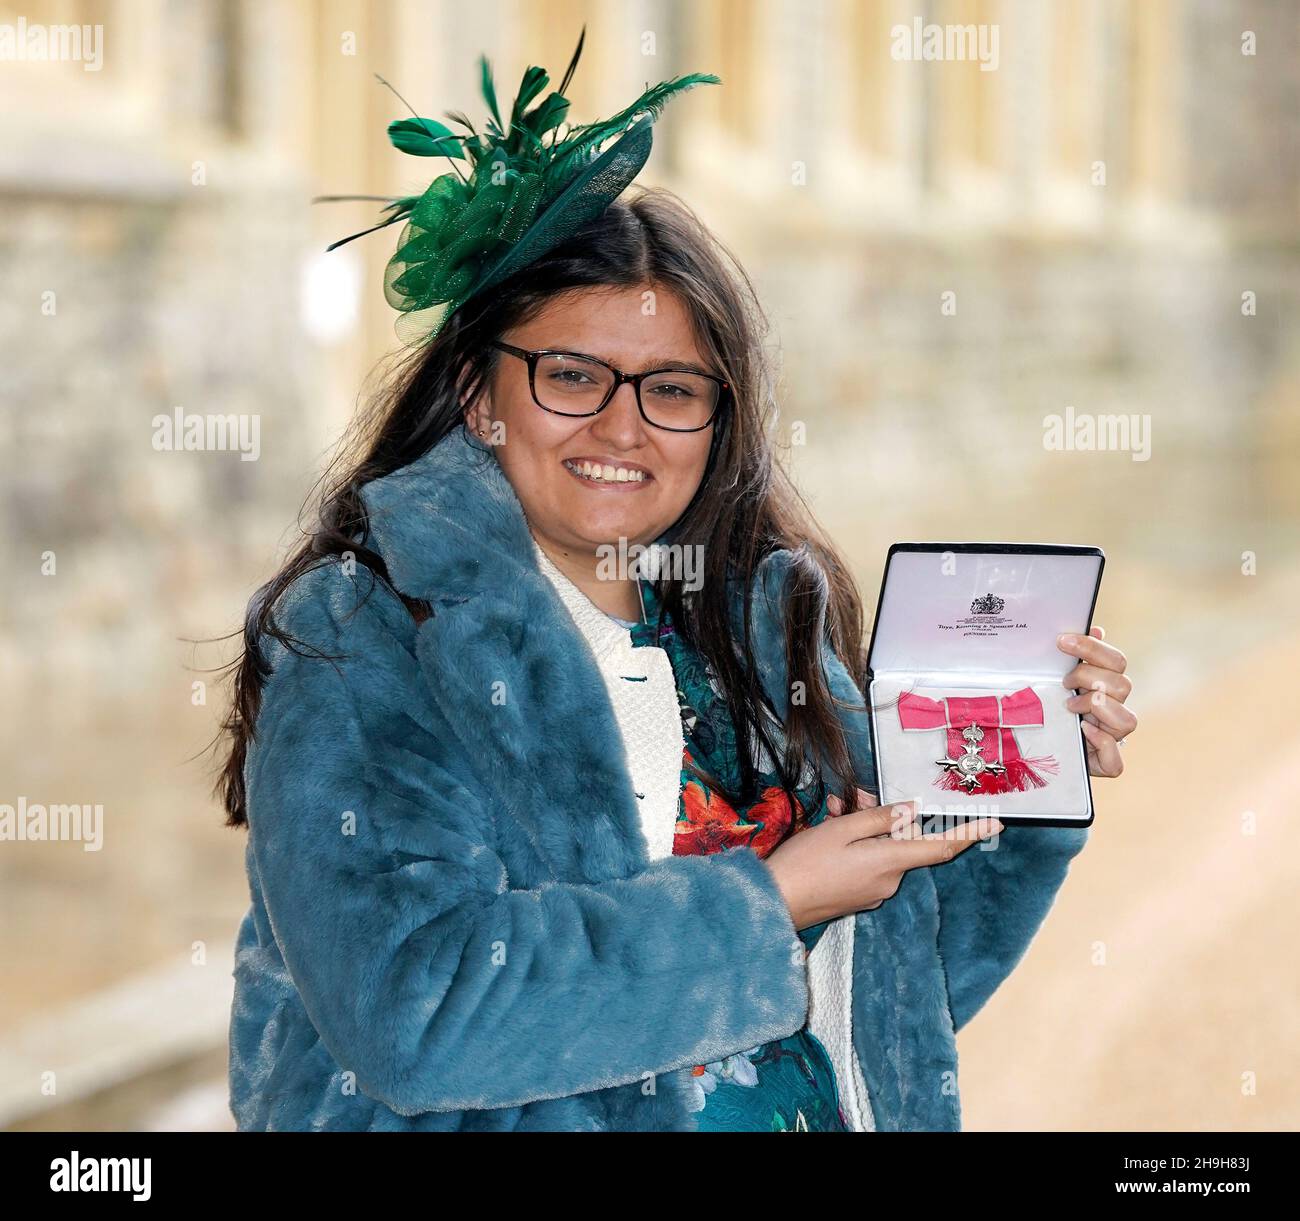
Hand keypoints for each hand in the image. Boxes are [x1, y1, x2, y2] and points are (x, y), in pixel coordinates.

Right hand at [764, 788, 1002, 930]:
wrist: (774, 904)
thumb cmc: (804, 864)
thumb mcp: (840, 830)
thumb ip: (878, 819)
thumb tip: (910, 812)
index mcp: (889, 863)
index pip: (940, 847)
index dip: (969, 834)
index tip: (994, 823)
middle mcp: (889, 881)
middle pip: (900, 840)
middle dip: (881, 816)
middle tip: (848, 797)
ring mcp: (874, 892)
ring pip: (881, 849)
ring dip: (861, 828)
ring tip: (831, 810)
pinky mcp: (859, 897)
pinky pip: (867, 863)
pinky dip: (854, 845)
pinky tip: (828, 833)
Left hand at [1058, 625, 1137, 777]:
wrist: (1044, 747)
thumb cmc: (1051, 708)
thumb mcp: (1055, 681)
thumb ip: (1076, 657)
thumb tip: (1097, 629)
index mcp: (1108, 687)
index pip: (1116, 660)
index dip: (1091, 648)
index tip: (1061, 641)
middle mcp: (1115, 710)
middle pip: (1123, 684)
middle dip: (1088, 677)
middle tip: (1064, 682)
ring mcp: (1113, 738)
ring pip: (1128, 720)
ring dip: (1095, 707)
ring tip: (1069, 706)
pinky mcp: (1105, 764)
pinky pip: (1116, 761)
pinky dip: (1102, 745)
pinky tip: (1084, 731)